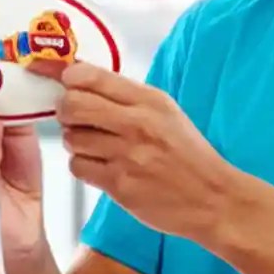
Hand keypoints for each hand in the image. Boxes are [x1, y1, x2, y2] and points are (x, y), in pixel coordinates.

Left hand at [56, 62, 238, 241]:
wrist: (212, 198)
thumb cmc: (187, 153)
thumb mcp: (165, 112)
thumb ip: (125, 96)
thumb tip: (79, 79)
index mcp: (149, 99)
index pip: (90, 76)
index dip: (66, 76)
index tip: (61, 80)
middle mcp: (136, 123)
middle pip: (71, 104)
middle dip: (65, 109)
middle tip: (75, 116)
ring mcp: (127, 155)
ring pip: (71, 137)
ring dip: (75, 140)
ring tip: (94, 144)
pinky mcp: (119, 185)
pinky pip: (78, 167)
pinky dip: (82, 166)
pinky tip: (100, 166)